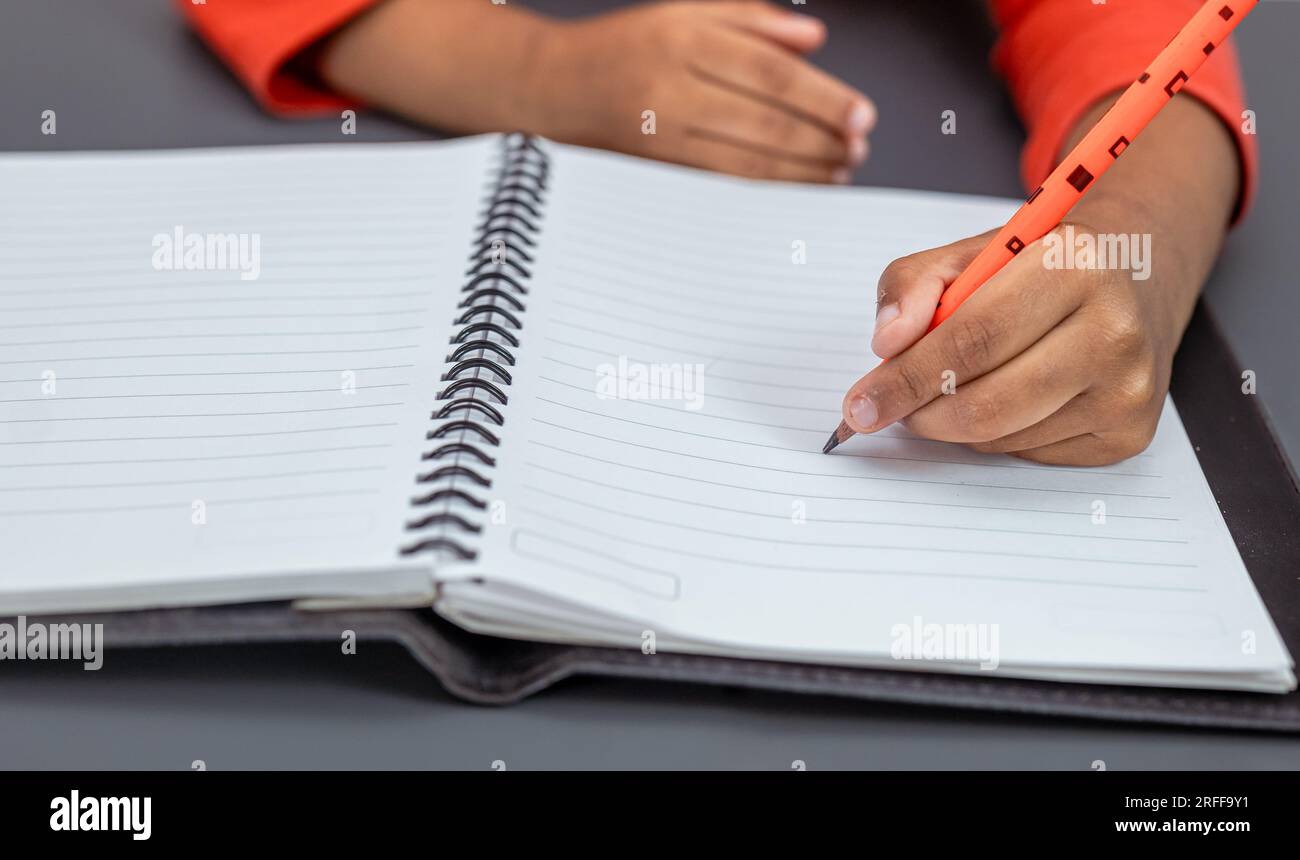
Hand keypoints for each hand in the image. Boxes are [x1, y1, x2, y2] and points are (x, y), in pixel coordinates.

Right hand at [537, 1, 875, 181]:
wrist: (552, 86)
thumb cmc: (625, 47)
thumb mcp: (684, 12)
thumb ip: (752, 20)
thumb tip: (815, 40)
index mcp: (684, 38)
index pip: (770, 72)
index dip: (823, 97)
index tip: (861, 115)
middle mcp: (672, 86)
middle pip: (765, 120)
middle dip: (821, 139)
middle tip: (857, 148)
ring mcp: (662, 133)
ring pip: (747, 159)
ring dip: (802, 171)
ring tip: (838, 170)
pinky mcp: (656, 170)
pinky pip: (723, 184)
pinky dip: (768, 188)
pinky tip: (798, 187)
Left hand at [842, 224, 1174, 465]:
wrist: (1135, 277)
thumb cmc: (1038, 267)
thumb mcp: (970, 253)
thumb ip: (912, 285)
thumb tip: (888, 343)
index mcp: (1073, 265)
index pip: (972, 339)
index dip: (906, 379)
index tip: (860, 405)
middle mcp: (1112, 328)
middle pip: (986, 403)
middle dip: (919, 414)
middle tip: (885, 409)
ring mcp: (1127, 388)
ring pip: (1001, 436)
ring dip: (953, 424)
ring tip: (951, 387)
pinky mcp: (1129, 433)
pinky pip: (1029, 454)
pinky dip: (994, 435)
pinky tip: (1006, 397)